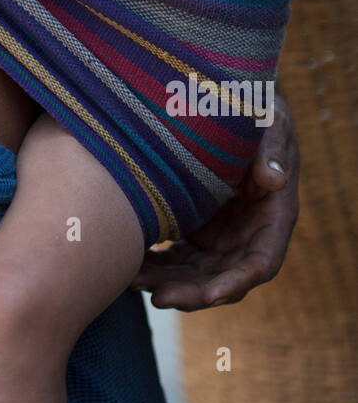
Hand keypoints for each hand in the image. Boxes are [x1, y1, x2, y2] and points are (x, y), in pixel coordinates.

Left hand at [129, 89, 298, 309]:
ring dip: (166, 282)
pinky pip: (176, 256)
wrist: (230, 105)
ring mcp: (221, 236)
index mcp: (274, 218)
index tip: (210, 296)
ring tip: (131, 283)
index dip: (236, 283)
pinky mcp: (197, 230)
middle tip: (158, 297)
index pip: (260, 265)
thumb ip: (273, 149)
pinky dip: (155, 264)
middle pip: (221, 278)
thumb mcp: (270, 122)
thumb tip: (275, 178)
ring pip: (194, 273)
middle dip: (191, 292)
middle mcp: (248, 236)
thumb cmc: (257, 112)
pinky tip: (128, 265)